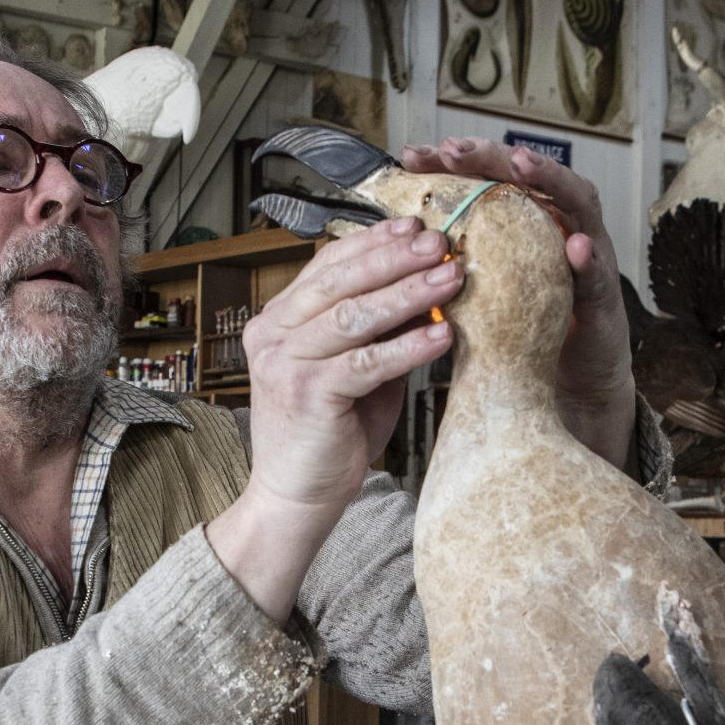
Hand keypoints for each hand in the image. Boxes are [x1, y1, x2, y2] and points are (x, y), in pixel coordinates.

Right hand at [205, 217, 459, 620]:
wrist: (296, 496)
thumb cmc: (329, 434)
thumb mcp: (352, 369)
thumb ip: (375, 331)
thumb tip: (427, 287)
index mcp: (277, 320)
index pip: (326, 266)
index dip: (372, 243)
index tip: (414, 227)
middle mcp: (272, 335)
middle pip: (340, 281)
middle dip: (395, 258)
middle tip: (439, 242)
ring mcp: (284, 363)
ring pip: (353, 316)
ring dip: (408, 294)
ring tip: (451, 278)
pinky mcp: (307, 394)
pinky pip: (367, 363)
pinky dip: (408, 348)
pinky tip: (443, 337)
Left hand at [402, 135, 637, 472]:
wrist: (567, 381)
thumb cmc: (523, 331)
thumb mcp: (477, 295)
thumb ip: (449, 268)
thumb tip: (390, 251)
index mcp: (517, 224)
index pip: (482, 180)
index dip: (448, 165)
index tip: (412, 156)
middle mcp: (553, 227)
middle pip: (524, 178)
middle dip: (490, 157)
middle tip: (456, 148)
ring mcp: (584, 254)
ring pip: (573, 202)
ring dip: (548, 180)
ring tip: (521, 164)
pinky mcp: (602, 296)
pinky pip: (597, 271)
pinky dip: (587, 256)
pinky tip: (576, 245)